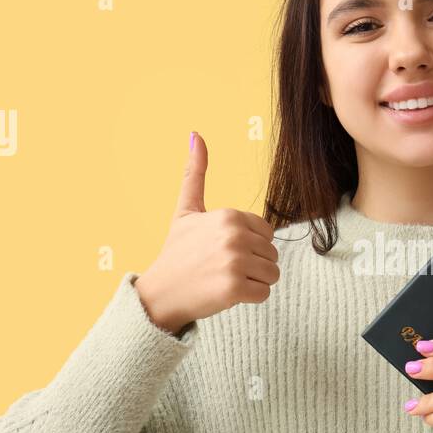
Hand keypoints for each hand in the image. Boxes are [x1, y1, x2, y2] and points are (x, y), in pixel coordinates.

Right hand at [134, 131, 280, 334]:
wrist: (160, 293)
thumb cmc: (177, 252)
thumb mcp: (186, 210)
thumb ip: (195, 174)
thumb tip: (195, 133)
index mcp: (229, 215)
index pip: (267, 233)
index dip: (250, 245)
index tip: (223, 250)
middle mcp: (233, 236)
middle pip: (272, 253)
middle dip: (253, 265)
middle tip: (222, 268)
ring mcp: (235, 262)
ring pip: (272, 274)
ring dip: (253, 282)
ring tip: (225, 279)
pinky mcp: (235, 288)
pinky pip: (265, 294)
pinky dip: (249, 298)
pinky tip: (225, 294)